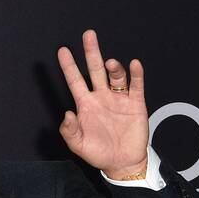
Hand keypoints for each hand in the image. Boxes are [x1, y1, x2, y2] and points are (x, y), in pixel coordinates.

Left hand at [56, 29, 149, 177]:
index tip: (62, 51)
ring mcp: (119, 98)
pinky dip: (135, 74)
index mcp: (86, 105)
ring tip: (110, 63)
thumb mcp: (78, 145)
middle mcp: (101, 97)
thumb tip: (67, 114)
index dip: (68, 66)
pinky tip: (133, 65)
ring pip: (115, 75)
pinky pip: (136, 84)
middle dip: (92, 52)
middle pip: (95, 70)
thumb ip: (69, 130)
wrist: (122, 162)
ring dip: (113, 67)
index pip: (75, 81)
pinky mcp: (135, 102)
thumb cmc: (98, 154)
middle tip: (88, 35)